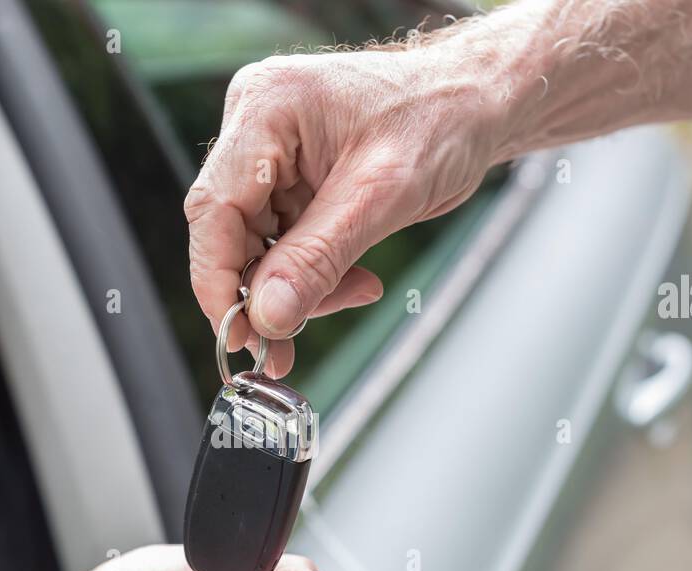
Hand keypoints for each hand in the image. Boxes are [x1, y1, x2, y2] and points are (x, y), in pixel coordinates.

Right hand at [184, 32, 499, 375]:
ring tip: (353, 292)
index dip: (217, 279)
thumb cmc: (441, 120)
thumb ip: (318, 258)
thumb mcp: (381, 197)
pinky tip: (353, 277)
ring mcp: (270, 151)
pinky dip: (314, 271)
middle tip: (286, 344)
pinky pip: (283, 240)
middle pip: (230, 230)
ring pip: (257, 244)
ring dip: (297, 285)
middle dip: (264, 291)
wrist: (476, 105)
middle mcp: (256, 123)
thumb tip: (267, 314)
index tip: (237, 333)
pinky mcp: (288, 176)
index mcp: (268, 107)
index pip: (215, 207)